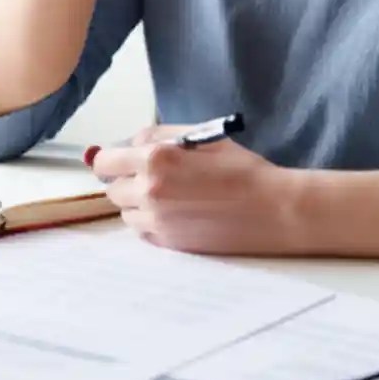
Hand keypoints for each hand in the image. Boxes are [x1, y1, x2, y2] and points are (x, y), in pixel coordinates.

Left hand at [90, 126, 304, 254]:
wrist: (272, 210)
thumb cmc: (242, 169)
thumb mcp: (202, 137)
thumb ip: (160, 135)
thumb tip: (132, 144)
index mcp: (156, 160)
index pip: (105, 161)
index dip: (112, 158)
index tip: (121, 159)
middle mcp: (149, 192)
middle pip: (112, 188)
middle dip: (127, 180)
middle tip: (153, 176)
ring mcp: (157, 222)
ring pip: (126, 212)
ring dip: (138, 203)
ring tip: (170, 196)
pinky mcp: (169, 244)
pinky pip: (143, 231)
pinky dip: (151, 222)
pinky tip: (176, 213)